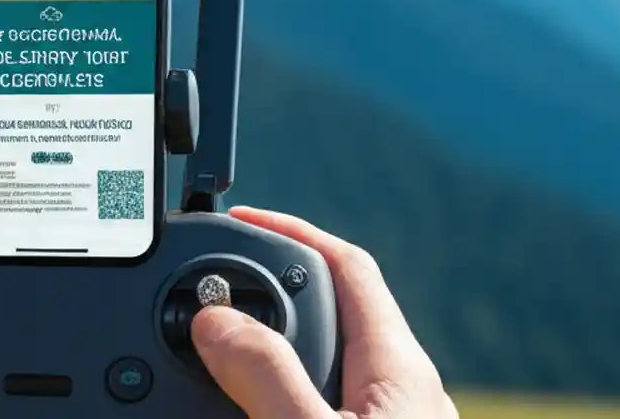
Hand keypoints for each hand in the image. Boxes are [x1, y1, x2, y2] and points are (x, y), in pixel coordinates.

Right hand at [192, 207, 457, 418]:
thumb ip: (267, 374)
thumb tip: (217, 320)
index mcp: (398, 369)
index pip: (349, 264)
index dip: (292, 229)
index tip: (240, 219)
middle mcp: (405, 393)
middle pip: (335, 310)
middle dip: (273, 291)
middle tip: (214, 295)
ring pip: (330, 363)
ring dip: (275, 348)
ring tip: (221, 357)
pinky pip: (327, 400)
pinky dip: (282, 389)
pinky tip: (254, 406)